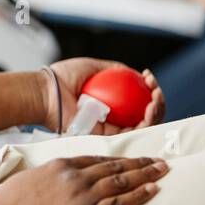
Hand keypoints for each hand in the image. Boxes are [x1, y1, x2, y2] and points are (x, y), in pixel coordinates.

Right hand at [0, 155, 167, 204]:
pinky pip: (119, 203)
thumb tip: (45, 182)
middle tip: (158, 161)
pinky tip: (152, 190)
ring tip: (162, 171)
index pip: (95, 159)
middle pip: (114, 166)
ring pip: (121, 181)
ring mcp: (81, 195)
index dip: (117, 158)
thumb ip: (41, 178)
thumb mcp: (23, 182)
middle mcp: (73, 176)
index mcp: (58, 166)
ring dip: (145, 174)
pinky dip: (139, 195)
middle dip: (139, 163)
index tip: (131, 159)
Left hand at [42, 58, 164, 134]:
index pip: (136, 100)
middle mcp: (110, 118)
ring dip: (156, 111)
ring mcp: (108, 129)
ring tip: (156, 97)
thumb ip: (114, 69)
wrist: (47, 92)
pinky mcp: (105, 138)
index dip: (148, 90)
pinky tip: (150, 108)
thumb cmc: (62, 78)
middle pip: (143, 114)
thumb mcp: (92, 67)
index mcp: (108, 103)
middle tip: (156, 89)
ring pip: (142, 125)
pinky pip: (131, 133)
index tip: (148, 78)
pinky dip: (145, 122)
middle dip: (157, 102)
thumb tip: (136, 74)